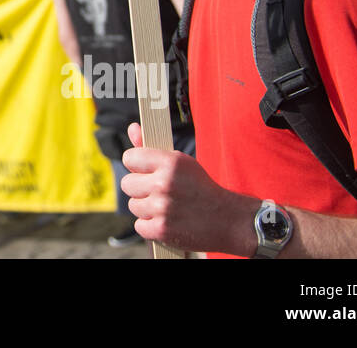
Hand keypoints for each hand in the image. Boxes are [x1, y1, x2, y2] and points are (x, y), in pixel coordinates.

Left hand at [120, 122, 255, 255]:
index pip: (129, 158)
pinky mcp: (162, 230)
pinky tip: (166, 222)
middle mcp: (164, 184)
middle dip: (140, 188)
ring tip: (166, 208)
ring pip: (133, 206)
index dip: (136, 166)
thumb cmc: (199, 188)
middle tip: (158, 192)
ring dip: (146, 209)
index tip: (144, 171)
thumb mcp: (180, 163)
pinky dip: (151, 227)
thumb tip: (132, 127)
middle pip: (127, 184)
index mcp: (169, 162)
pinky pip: (139, 226)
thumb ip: (151, 147)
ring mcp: (162, 208)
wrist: (229, 220)